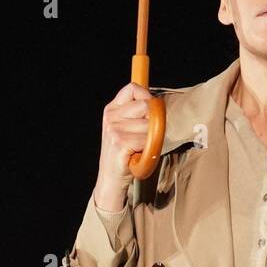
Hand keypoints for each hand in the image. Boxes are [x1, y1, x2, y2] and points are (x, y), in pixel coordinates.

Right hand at [93, 81, 154, 209]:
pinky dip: (148, 149)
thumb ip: (135, 113)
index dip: (146, 96)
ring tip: (140, 147)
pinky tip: (138, 154)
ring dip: (151, 138)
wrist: (110, 178)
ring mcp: (114, 129)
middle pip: (145, 106)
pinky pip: (147, 140)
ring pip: (149, 125)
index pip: (132, 88)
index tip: (151, 109)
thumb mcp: (124, 128)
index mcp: (111, 109)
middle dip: (152, 121)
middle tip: (145, 136)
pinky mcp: (120, 143)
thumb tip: (157, 101)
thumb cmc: (124, 153)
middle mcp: (111, 117)